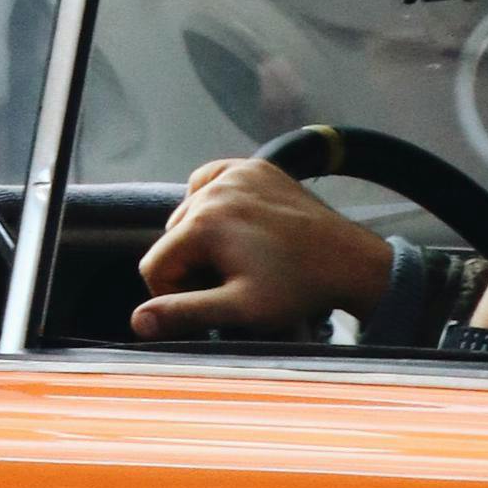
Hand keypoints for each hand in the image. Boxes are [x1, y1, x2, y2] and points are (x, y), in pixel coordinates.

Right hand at [133, 158, 397, 344]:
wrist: (350, 261)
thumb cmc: (297, 289)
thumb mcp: (239, 308)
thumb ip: (185, 312)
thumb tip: (137, 321)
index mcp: (203, 222)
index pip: (154, 265)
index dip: (175, 292)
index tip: (211, 301)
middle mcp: (214, 188)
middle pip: (172, 238)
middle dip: (191, 264)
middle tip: (231, 281)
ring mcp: (235, 172)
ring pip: (190, 211)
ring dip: (203, 236)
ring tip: (240, 258)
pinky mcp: (254, 166)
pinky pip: (212, 181)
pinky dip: (214, 202)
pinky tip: (236, 224)